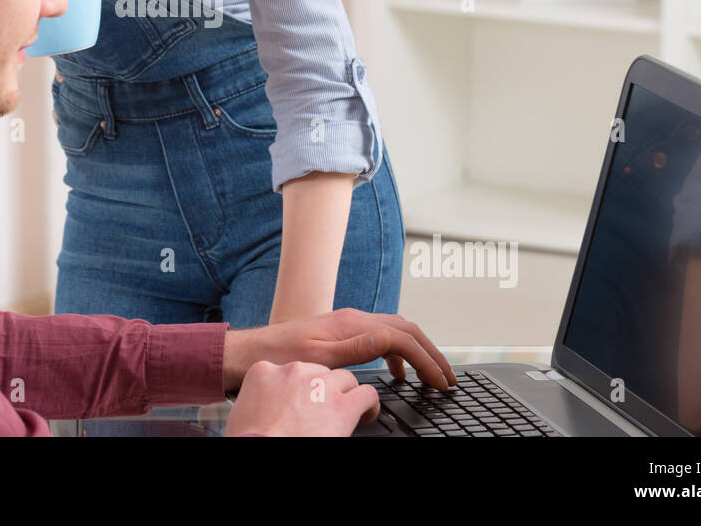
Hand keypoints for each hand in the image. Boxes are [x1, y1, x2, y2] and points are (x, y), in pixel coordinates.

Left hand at [222, 308, 457, 392]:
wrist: (252, 351)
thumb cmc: (280, 356)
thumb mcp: (319, 358)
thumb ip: (357, 349)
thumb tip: (389, 339)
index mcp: (352, 324)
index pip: (404, 337)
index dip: (428, 359)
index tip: (441, 382)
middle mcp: (354, 318)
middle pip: (406, 329)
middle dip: (431, 353)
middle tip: (448, 379)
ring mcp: (349, 323)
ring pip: (396, 331)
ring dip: (417, 352)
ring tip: (430, 377)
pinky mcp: (342, 332)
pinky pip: (381, 338)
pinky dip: (397, 354)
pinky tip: (397, 374)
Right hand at [224, 361, 379, 435]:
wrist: (260, 448)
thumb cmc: (249, 439)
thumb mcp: (242, 411)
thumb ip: (259, 398)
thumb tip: (265, 408)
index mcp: (265, 372)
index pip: (289, 371)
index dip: (298, 388)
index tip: (300, 400)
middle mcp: (293, 371)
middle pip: (318, 372)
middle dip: (322, 390)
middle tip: (321, 410)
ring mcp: (319, 386)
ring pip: (345, 379)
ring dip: (346, 395)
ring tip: (346, 412)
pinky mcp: (342, 406)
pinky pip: (366, 394)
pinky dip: (369, 405)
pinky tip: (365, 415)